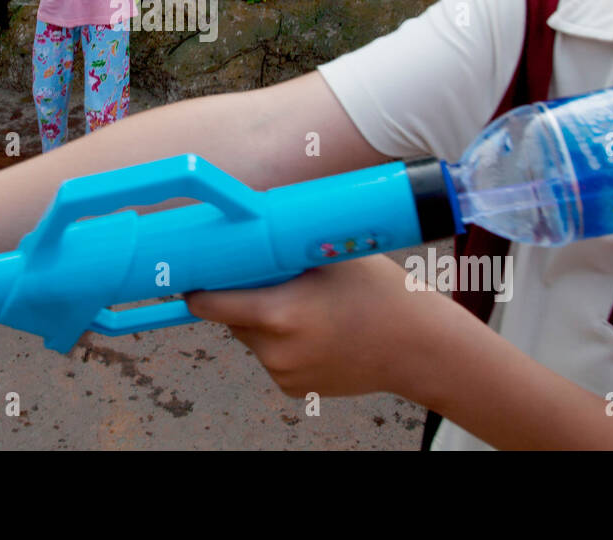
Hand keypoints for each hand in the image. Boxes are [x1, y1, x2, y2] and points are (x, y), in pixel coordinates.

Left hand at [186, 254, 454, 399]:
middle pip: (231, 320)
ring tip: (307, 308)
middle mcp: (274, 349)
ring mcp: (284, 373)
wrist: (417, 346)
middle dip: (242, 299)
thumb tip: (244, 223)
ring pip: (252, 339)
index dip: (200, 289)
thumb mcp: (329, 256)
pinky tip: (316, 332)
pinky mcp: (295, 389)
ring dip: (264, 322)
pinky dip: (283, 344)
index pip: (210, 305)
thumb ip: (283, 249)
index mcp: (277, 312)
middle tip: (273, 281)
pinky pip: (273, 358)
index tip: (195, 277)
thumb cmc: (378, 292)